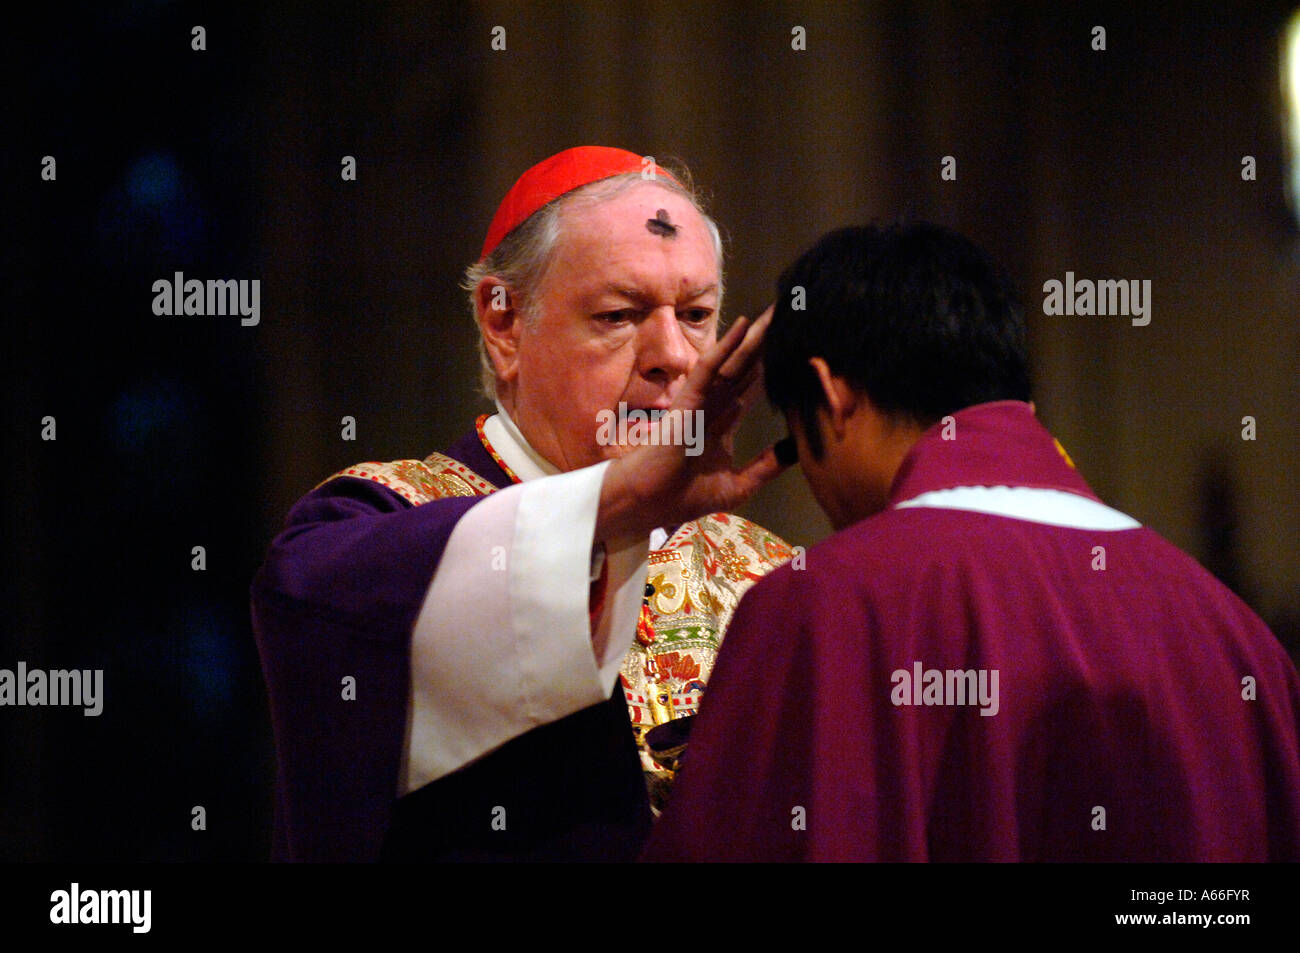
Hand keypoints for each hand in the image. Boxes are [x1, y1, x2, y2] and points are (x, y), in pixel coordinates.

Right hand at [596, 306, 791, 541]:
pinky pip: (709, 368)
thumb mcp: (738, 485)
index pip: (756, 384)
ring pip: (734, 360)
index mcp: (726, 420)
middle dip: (771, 339)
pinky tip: (744, 325)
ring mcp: (703, 399)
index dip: (777, 362)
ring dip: (756, 335)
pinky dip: (725, 347)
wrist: (649, 504)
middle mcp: (716, 404)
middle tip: (794, 310)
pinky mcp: (689, 400)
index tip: (800, 341)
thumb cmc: (684, 496)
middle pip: (749, 365)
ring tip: (778, 308)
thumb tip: (797, 449)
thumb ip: (767, 466)